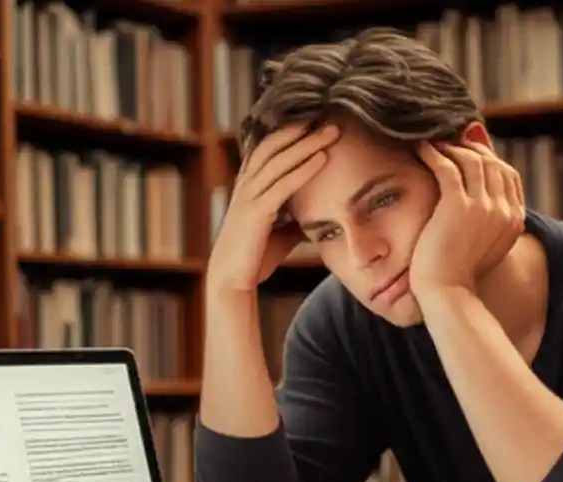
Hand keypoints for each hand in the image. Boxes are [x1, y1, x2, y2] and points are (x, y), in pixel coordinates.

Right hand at [206, 123, 338, 293]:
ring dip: (307, 143)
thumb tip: (319, 217)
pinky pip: (283, 184)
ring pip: (280, 160)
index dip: (290, 133)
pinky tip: (322, 158)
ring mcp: (249, 197)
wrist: (232, 280)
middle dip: (302, 131)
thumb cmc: (254, 257)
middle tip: (329, 119)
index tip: (316, 123)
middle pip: (275, 147)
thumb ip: (295, 220)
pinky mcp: (256, 212)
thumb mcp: (280, 233)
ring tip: (331, 131)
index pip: (269, 149)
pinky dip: (304, 169)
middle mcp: (246, 185)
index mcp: (249, 186)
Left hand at [409, 140, 525, 296]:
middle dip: (471, 148)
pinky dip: (434, 154)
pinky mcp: (458, 206)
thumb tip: (480, 200)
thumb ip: (488, 222)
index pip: (509, 176)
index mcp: (515, 221)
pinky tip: (421, 150)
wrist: (447, 294)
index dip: (490, 159)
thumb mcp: (482, 246)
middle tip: (450, 141)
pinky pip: (447, 168)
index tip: (470, 153)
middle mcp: (504, 211)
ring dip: (452, 148)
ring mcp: (484, 207)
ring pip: (472, 161)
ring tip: (434, 145)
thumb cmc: (458, 275)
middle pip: (492, 164)